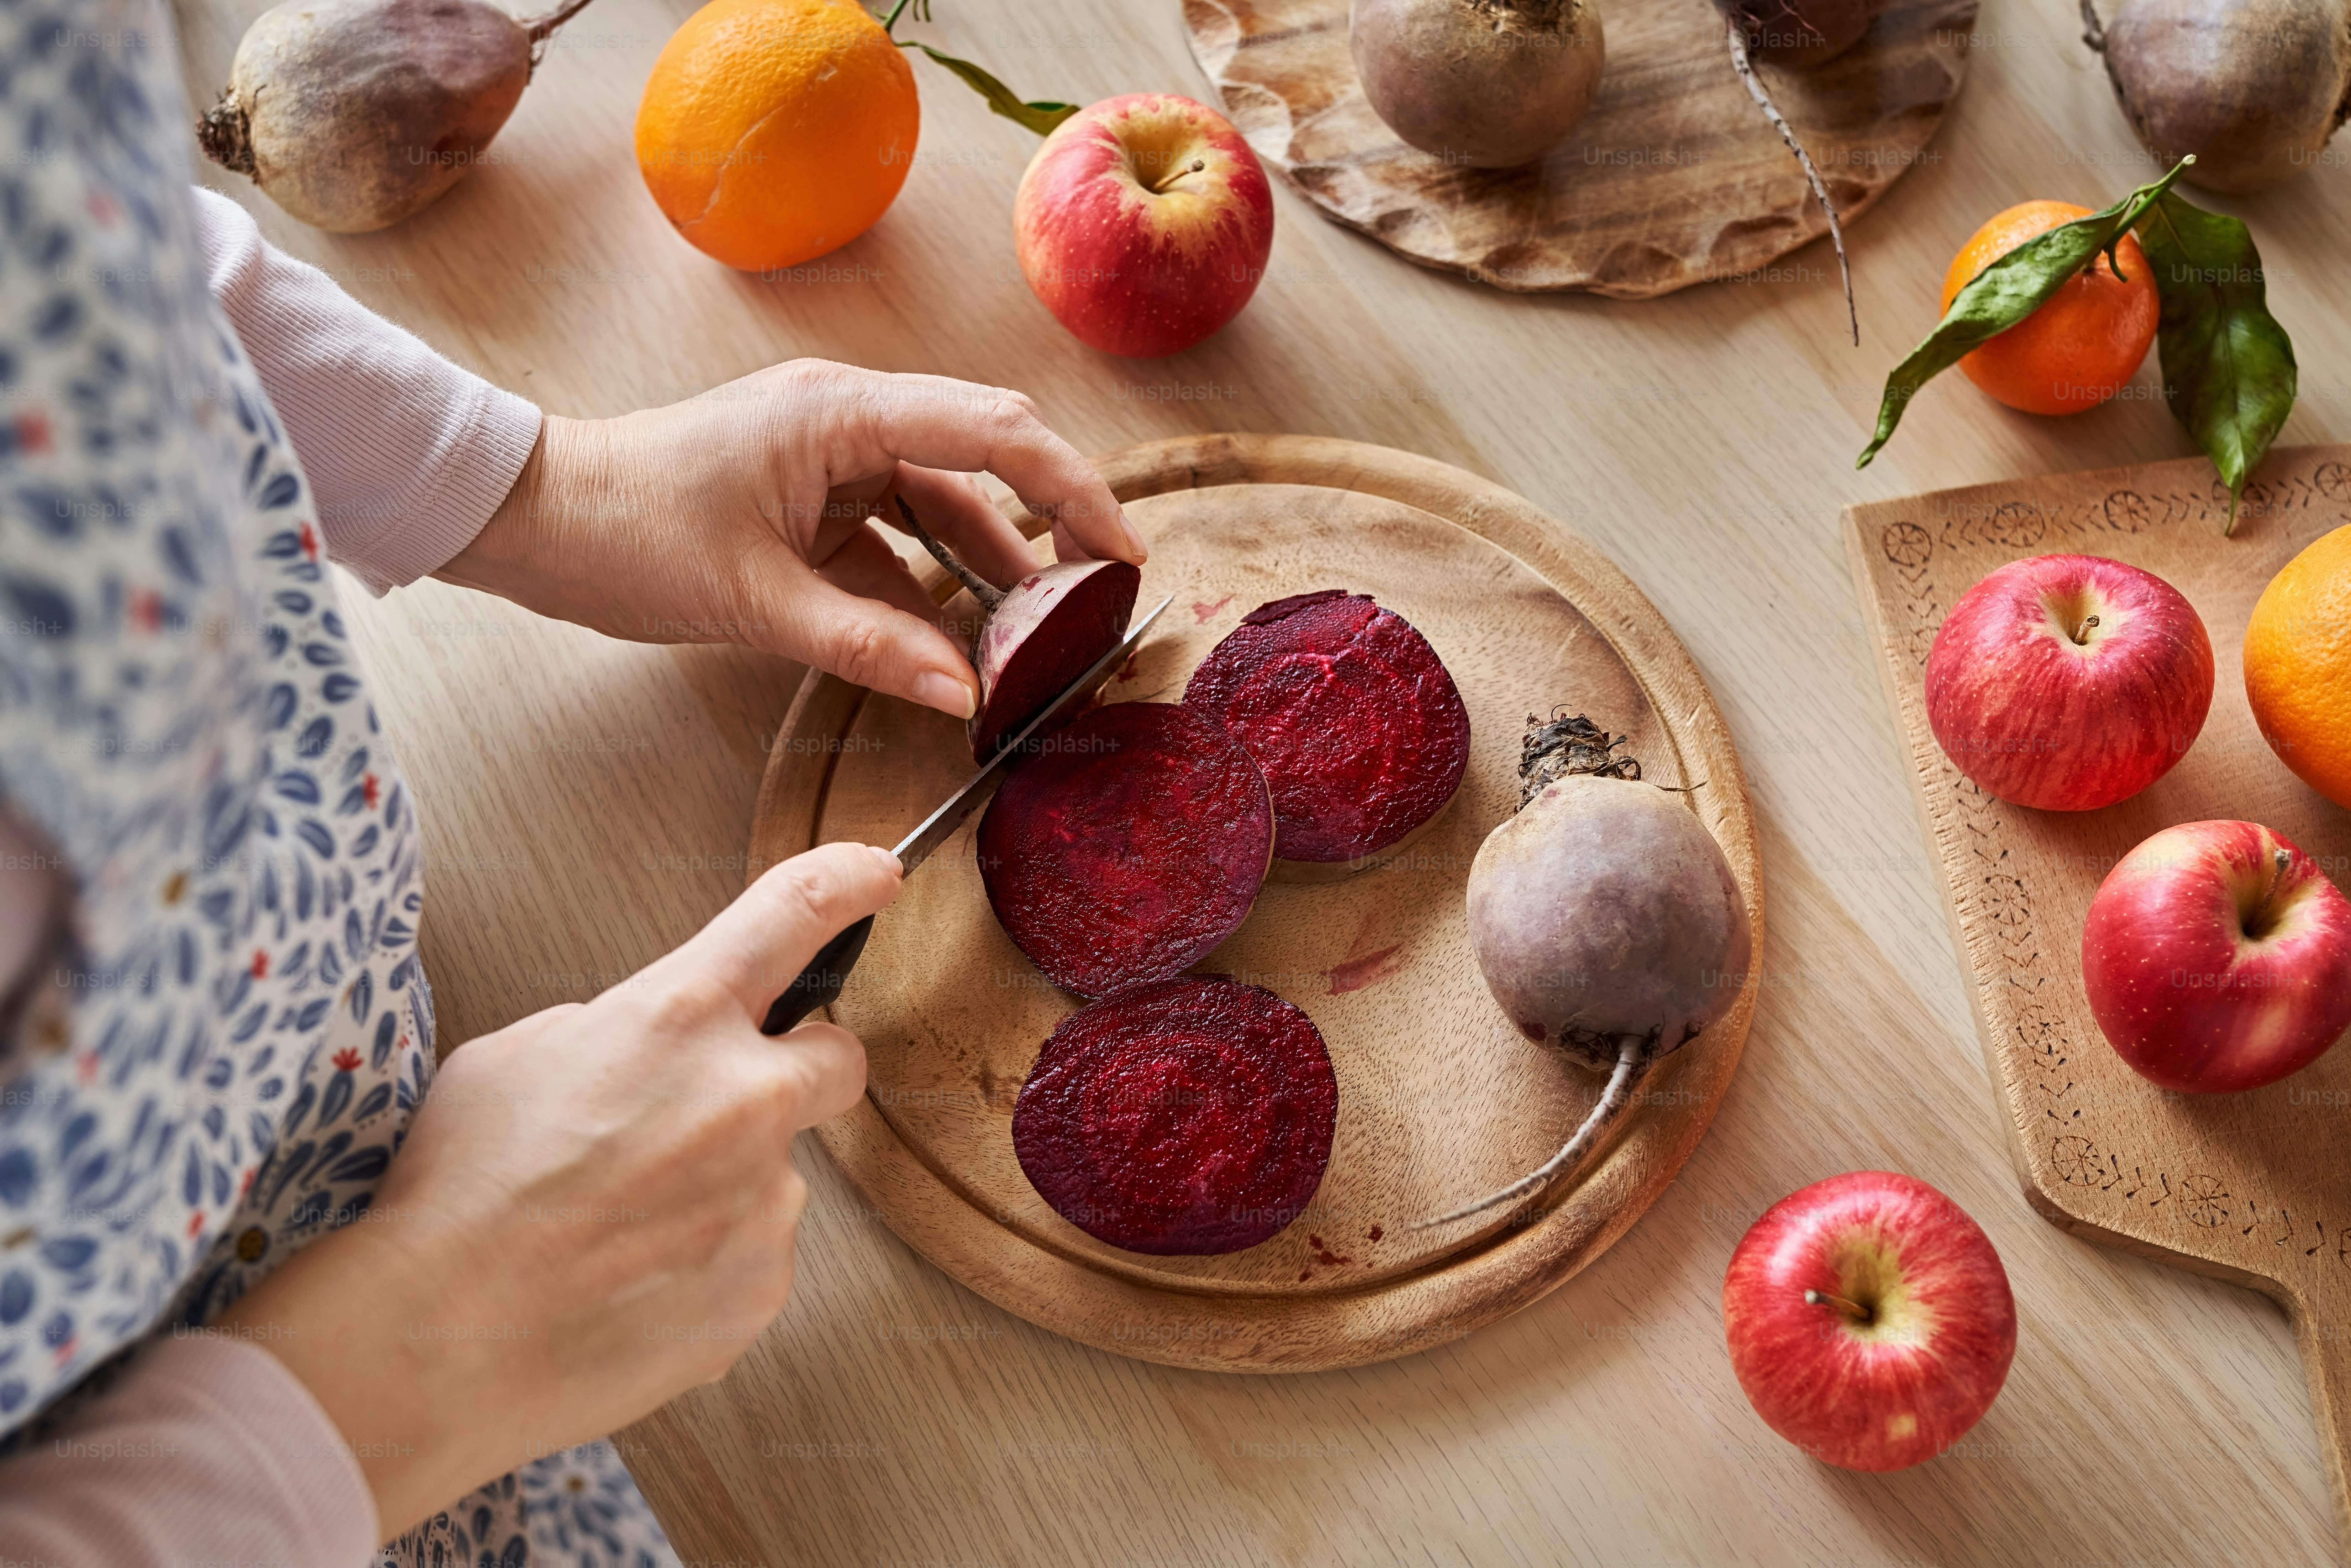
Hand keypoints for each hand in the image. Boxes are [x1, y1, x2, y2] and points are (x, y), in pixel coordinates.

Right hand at [215, 841, 901, 1539]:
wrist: (439, 1337)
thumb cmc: (461, 1192)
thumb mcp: (517, 1057)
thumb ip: (612, 1032)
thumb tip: (648, 1049)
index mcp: (678, 1020)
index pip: (791, 915)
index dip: (843, 884)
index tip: (874, 876)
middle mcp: (744, 1099)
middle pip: (834, 1061)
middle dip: (794, 1072)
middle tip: (717, 1110)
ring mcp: (763, 1200)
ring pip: (771, 1177)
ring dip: (719, 1190)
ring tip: (618, 1232)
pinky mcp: (759, 1289)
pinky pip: (750, 1260)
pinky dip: (703, 1268)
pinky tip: (628, 1288)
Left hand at [437, 360, 1147, 719]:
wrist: (531, 519)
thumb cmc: (623, 531)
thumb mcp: (753, 599)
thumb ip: (867, 644)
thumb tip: (962, 693)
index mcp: (840, 412)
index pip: (992, 434)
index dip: (1072, 490)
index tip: (1123, 552)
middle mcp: (848, 421)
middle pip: (984, 466)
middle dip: (1051, 531)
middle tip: (1105, 599)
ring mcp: (833, 461)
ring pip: (945, 513)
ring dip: (993, 575)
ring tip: (1043, 641)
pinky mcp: (814, 502)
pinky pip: (898, 544)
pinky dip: (933, 594)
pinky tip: (964, 648)